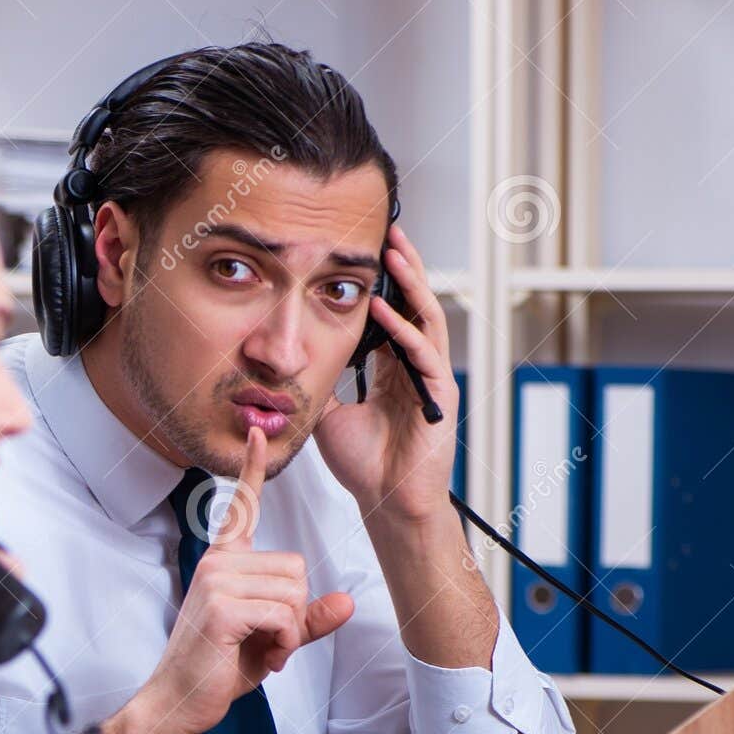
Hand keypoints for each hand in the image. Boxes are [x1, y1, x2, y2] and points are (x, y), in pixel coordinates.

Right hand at [141, 428, 353, 733]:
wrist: (179, 702)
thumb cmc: (217, 668)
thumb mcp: (271, 639)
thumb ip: (307, 619)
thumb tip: (347, 601)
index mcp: (224, 562)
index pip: (242, 507)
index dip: (252, 469)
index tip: (256, 433)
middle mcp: (218, 563)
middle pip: (297, 567)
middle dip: (295, 614)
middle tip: (269, 642)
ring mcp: (217, 581)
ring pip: (293, 592)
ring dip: (290, 632)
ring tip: (262, 650)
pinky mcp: (222, 607)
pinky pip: (284, 615)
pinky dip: (284, 643)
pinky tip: (261, 657)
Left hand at [314, 222, 460, 526]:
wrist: (385, 503)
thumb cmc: (363, 465)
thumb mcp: (328, 413)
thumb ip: (322, 382)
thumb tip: (294, 356)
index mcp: (393, 371)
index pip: (393, 315)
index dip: (384, 283)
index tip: (369, 251)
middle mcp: (415, 369)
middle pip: (414, 306)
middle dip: (404, 268)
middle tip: (391, 230)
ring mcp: (430, 381)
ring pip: (425, 319)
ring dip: (410, 284)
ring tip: (395, 251)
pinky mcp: (439, 397)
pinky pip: (423, 354)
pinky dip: (403, 330)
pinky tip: (385, 308)